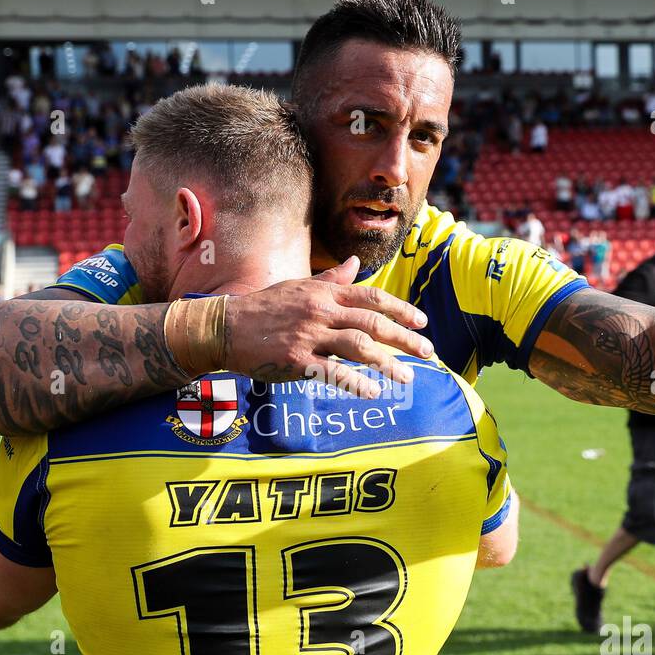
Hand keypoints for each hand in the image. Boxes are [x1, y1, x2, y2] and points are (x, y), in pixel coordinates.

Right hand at [223, 257, 434, 397]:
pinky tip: (374, 391)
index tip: (422, 323)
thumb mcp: (298, 287)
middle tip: (429, 352)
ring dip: (388, 363)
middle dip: (405, 339)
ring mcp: (309, 335)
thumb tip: (354, 264)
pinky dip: (356, 382)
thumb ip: (330, 280)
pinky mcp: (296, 360)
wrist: (225, 327)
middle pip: (374, 322)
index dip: (401, 309)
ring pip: (359, 346)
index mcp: (324, 293)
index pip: (372, 297)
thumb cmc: (264, 307)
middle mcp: (320, 310)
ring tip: (408, 377)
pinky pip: (333, 371)